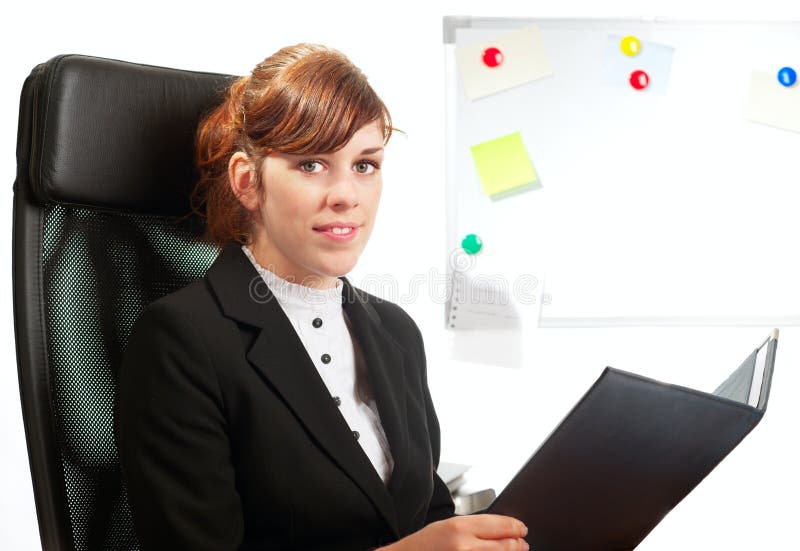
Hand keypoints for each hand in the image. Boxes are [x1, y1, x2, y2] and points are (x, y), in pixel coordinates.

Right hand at [379, 514, 528, 550]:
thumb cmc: (422, 546)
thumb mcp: (446, 526)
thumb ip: (472, 528)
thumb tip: (499, 530)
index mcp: (459, 527)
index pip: (499, 525)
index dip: (515, 527)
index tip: (522, 528)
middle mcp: (464, 547)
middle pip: (505, 545)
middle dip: (517, 544)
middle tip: (523, 543)